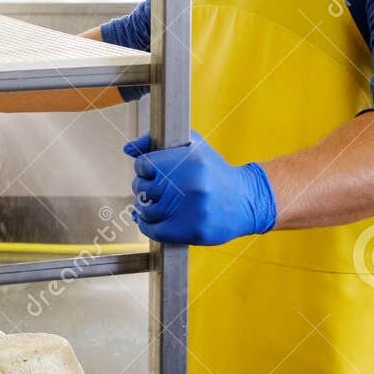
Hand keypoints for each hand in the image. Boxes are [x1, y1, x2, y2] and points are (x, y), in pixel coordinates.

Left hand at [124, 130, 277, 245]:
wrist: (245, 200)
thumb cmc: (214, 171)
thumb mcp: (192, 146)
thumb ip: (157, 142)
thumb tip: (128, 149)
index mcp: (188, 161)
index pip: (143, 164)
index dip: (145, 169)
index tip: (152, 172)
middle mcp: (189, 185)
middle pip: (141, 188)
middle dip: (144, 188)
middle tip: (156, 189)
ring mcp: (190, 210)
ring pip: (145, 210)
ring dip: (146, 207)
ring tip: (158, 203)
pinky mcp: (192, 231)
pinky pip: (153, 230)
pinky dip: (147, 225)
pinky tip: (153, 219)